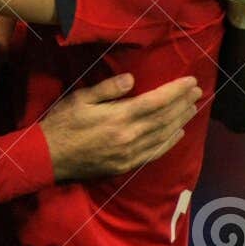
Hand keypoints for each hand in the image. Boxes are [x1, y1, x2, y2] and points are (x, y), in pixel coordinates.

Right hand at [42, 73, 200, 181]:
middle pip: (164, 118)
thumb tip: (132, 79)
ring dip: (180, 121)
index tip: (190, 81)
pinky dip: (169, 143)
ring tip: (192, 108)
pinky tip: (178, 134)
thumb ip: (107, 89)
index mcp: (118, 117)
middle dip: (183, 104)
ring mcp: (129, 154)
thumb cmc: (61, 124)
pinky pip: (154, 153)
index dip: (176, 91)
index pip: (156, 101)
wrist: (47, 158)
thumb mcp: (79, 99)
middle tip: (197, 92)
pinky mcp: (125, 165)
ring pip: (163, 136)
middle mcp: (129, 137)